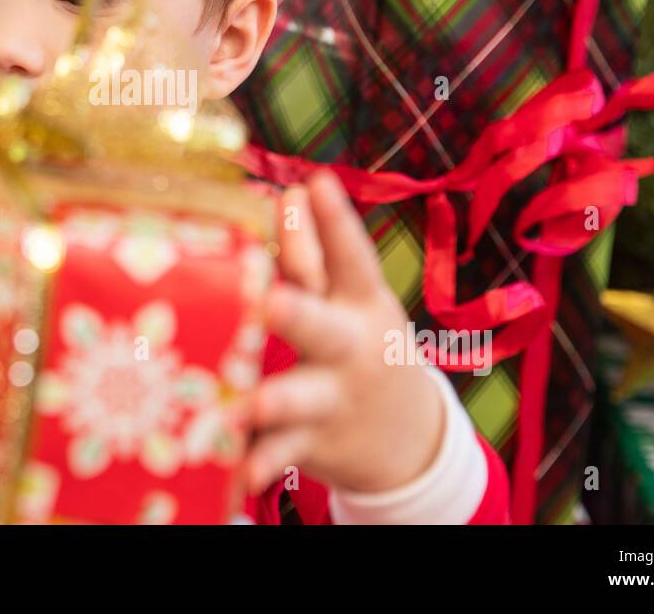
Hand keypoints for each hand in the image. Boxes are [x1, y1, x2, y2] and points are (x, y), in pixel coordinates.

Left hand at [245, 170, 444, 495]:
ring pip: (303, 397)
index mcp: (360, 302)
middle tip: (272, 302)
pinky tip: (242, 471)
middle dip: (298, 313)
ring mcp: (332, 397)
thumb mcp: (356, 297)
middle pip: (323, 326)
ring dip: (279, 399)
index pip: (350, 256)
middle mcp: (349, 347)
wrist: (411, 439)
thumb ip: (321, 248)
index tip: (314, 183)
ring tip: (254, 404)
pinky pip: (286, 452)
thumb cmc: (362, 342)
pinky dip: (265, 461)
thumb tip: (290, 185)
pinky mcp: (314, 441)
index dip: (333, 221)